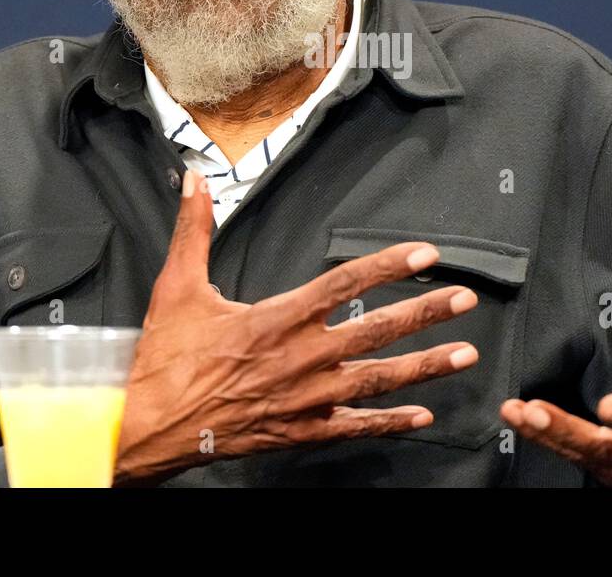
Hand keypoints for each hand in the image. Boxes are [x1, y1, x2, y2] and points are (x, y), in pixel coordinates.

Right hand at [114, 170, 480, 484]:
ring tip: (465, 352)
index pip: (343, 284)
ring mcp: (304, 400)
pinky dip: (391, 421)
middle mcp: (298, 359)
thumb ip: (194, 230)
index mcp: (274, 319)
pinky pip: (354, 427)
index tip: (424, 255)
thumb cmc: (164, 361)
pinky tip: (424, 414)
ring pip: (376, 380)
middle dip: (424, 313)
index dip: (387, 267)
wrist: (146, 427)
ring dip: (424, 365)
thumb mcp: (176, 288)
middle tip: (464, 299)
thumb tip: (195, 180)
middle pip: (374, 332)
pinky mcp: (300, 433)